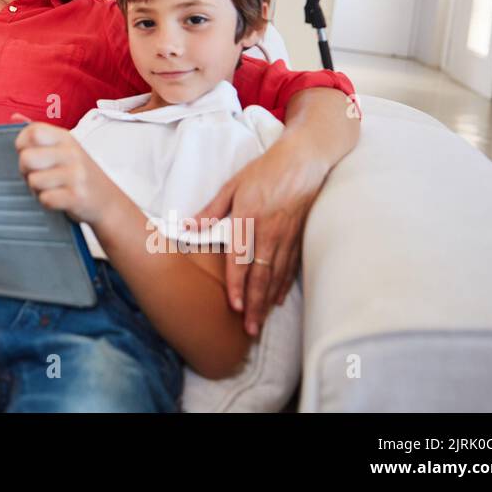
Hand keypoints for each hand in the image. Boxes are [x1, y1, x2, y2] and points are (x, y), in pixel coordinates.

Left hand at [15, 122, 118, 226]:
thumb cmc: (80, 174)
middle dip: (25, 171)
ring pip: (33, 181)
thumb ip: (40, 135)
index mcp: (66, 138)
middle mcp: (71, 153)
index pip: (33, 132)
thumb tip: (13, 117)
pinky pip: (45, 199)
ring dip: (37, 189)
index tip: (27, 153)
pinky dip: (47, 202)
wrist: (109, 201)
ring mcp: (76, 175)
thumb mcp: (64, 148)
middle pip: (26, 158)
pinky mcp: (77, 196)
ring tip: (51, 187)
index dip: (22, 144)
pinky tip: (58, 198)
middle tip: (39, 174)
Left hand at [194, 137, 324, 336]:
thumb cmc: (264, 171)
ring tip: (260, 323)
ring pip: (276, 276)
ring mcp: (286, 237)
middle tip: (249, 329)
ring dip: (267, 302)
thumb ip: (212, 210)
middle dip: (254, 305)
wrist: (303, 161)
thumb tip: (189, 228)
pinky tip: (275, 300)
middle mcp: (269, 232)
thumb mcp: (233, 185)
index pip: (241, 258)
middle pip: (260, 275)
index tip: (234, 306)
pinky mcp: (298, 237)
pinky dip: (282, 286)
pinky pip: (289, 268)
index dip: (237, 284)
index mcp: (249, 218)